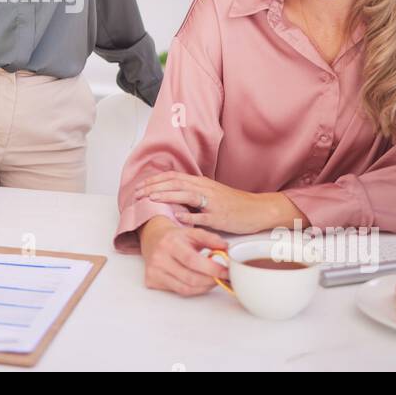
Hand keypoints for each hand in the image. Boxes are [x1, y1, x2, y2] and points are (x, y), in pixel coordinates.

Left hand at [134, 171, 297, 233]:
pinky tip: (178, 217)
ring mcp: (213, 202)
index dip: (156, 180)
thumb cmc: (233, 204)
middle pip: (176, 183)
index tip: (140, 186)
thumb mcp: (210, 194)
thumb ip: (192, 194)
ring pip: (187, 195)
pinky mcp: (220, 216)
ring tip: (152, 199)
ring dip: (168, 196)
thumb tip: (171, 196)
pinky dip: (190, 216)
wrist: (257, 210)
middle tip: (138, 193)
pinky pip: (203, 216)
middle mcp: (205, 189)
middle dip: (155, 187)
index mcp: (201, 183)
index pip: (174, 177)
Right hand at [138, 217, 227, 296]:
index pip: (192, 260)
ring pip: (185, 288)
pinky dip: (193, 289)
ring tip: (212, 280)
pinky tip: (199, 283)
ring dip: (204, 287)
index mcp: (170, 243)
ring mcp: (154, 271)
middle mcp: (159, 258)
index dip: (212, 269)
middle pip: (190, 278)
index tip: (226, 271)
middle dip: (211, 280)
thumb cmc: (175, 237)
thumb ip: (211, 239)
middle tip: (222, 278)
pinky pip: (178, 291)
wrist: (153, 239)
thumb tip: (227, 248)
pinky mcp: (152, 280)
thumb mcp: (193, 233)